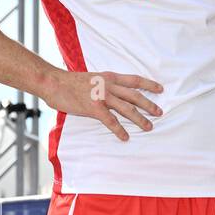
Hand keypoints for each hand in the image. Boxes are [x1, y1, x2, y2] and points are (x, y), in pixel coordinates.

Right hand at [42, 69, 163, 141]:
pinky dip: (119, 130)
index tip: (161, 89)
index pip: (135, 80)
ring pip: (127, 109)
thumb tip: (115, 93)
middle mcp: (109, 85)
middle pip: (135, 95)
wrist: (53, 82)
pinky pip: (110, 121)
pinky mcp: (93, 108)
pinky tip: (125, 137)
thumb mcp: (93, 78)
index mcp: (110, 77)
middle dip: (149, 104)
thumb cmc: (70, 82)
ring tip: (148, 127)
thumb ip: (105, 84)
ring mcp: (102, 96)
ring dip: (139, 119)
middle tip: (160, 113)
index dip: (149, 85)